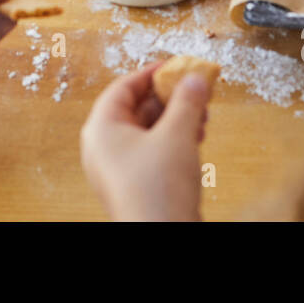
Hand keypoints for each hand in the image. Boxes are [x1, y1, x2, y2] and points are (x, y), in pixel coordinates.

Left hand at [80, 63, 209, 220]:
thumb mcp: (176, 134)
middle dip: (169, 98)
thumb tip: (195, 79)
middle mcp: (104, 148)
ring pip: (147, 132)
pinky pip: (152, 152)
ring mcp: (118, 169)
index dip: (150, 73)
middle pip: (136, 109)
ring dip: (176, 119)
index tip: (174, 65)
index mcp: (101, 129)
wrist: (163, 237)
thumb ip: (187, 101)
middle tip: (194, 88)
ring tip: (202, 113)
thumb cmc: (158, 188)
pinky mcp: (134, 185)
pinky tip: (197, 137)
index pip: (122, 87)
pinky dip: (173, 140)